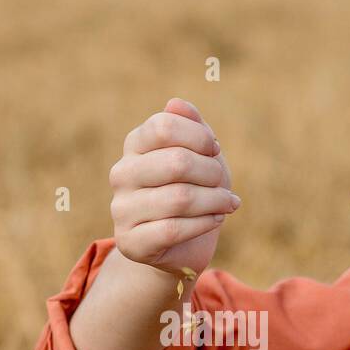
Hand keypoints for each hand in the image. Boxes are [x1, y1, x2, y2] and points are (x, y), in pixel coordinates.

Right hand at [108, 97, 239, 277]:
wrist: (180, 245)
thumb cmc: (193, 191)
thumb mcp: (200, 155)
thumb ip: (191, 126)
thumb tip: (176, 103)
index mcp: (134, 145)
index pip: (164, 126)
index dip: (199, 137)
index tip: (213, 150)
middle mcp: (122, 174)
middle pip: (177, 162)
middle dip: (212, 172)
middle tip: (222, 183)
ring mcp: (122, 209)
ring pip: (180, 198)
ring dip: (215, 201)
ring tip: (227, 203)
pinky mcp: (130, 243)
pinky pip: (173, 229)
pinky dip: (204, 223)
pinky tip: (216, 219)